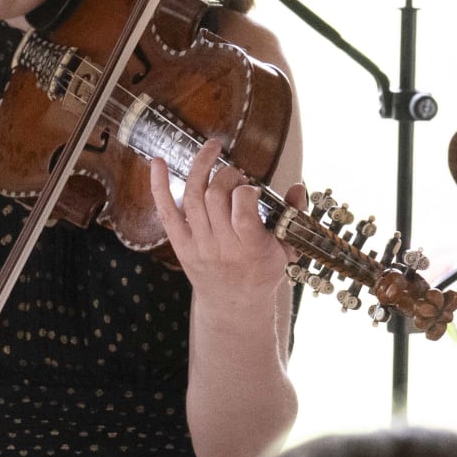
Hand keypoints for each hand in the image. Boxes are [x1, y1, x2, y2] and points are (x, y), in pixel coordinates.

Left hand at [151, 138, 293, 301]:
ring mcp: (198, 245)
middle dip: (226, 176)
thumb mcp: (284, 247)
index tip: (252, 189)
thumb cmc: (262, 271)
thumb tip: (298, 187)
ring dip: (201, 168)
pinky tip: (158, 162)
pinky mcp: (179, 243)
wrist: (233, 303)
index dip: (246, 191)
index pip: (243, 211)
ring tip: (212, 153)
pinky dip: (159, 184)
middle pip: (215, 197)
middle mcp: (222, 247)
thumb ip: (291, 215)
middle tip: (236, 176)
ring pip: (193, 197)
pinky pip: (166, 210)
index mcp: (252, 249)